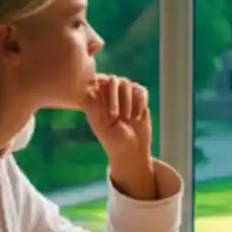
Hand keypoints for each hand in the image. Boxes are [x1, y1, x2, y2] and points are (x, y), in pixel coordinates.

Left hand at [83, 75, 153, 197]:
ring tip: (128, 118)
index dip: (102, 89)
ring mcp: (126, 96)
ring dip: (128, 101)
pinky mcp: (139, 99)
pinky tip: (138, 117)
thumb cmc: (112, 141)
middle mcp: (111, 95)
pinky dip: (141, 102)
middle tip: (116, 117)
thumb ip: (94, 107)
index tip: (104, 104)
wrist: (132, 150)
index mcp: (97, 100)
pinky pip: (141, 90)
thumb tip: (89, 88)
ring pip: (128, 84)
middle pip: (114, 80)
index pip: (98, 82)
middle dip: (115, 98)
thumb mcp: (99, 125)